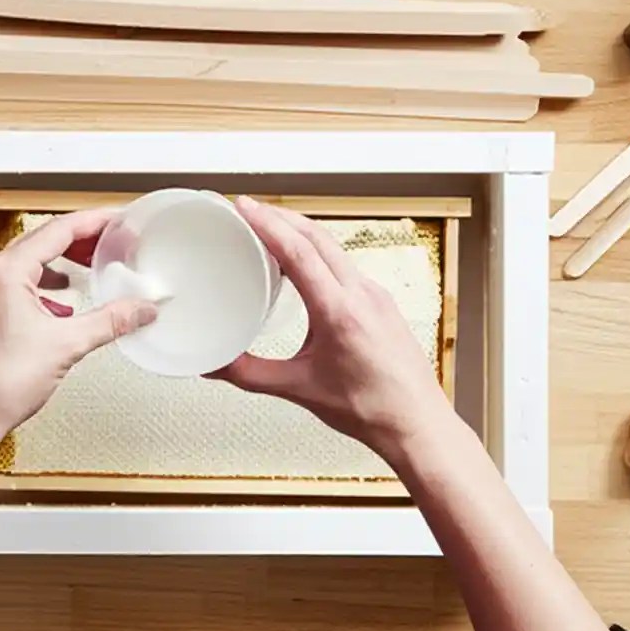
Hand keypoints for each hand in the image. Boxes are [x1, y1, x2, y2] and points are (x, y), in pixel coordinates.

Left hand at [0, 209, 156, 458]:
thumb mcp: (66, 346)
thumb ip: (109, 322)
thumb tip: (138, 310)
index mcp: (5, 272)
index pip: (58, 230)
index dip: (94, 222)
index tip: (115, 221)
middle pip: (38, 244)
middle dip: (77, 244)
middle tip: (107, 246)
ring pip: (20, 267)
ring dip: (54, 268)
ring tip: (81, 276)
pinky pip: (4, 288)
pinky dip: (33, 290)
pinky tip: (50, 310)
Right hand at [212, 196, 450, 453]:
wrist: (415, 423)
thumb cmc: (369, 409)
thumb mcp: (299, 389)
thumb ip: (250, 374)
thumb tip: (214, 364)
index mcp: (340, 312)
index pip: (299, 252)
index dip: (268, 224)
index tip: (244, 207)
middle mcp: (362, 295)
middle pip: (317, 237)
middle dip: (281, 217)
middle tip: (249, 209)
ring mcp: (376, 296)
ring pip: (334, 248)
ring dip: (301, 231)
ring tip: (271, 228)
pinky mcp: (381, 303)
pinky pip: (346, 266)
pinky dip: (319, 253)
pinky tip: (304, 264)